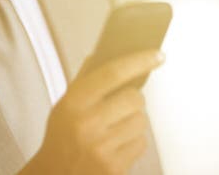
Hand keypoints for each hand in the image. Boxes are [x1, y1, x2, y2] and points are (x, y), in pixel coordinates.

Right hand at [19, 49, 163, 174]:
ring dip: (134, 122)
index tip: (156, 55)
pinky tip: (117, 145)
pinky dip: (133, 143)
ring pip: (141, 121)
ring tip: (115, 128)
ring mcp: (101, 147)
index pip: (112, 73)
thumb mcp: (65, 105)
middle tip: (121, 105)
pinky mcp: (114, 167)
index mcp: (73, 103)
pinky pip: (141, 144)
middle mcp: (87, 124)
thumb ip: (84, 80)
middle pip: (134, 98)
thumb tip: (103, 55)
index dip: (138, 61)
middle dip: (133, 100)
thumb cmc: (62, 139)